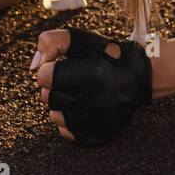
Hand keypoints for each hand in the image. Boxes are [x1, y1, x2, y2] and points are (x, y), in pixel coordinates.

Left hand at [32, 28, 151, 145]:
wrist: (140, 79)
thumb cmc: (108, 56)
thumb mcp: (83, 40)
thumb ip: (53, 42)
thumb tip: (34, 65)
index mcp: (93, 74)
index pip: (45, 77)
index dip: (48, 68)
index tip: (60, 65)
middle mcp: (97, 100)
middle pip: (47, 97)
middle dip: (54, 86)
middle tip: (71, 79)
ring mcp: (99, 120)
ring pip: (54, 115)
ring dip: (61, 103)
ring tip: (79, 92)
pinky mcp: (100, 134)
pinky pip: (66, 131)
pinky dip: (70, 119)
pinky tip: (84, 107)